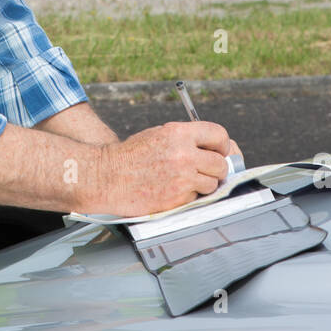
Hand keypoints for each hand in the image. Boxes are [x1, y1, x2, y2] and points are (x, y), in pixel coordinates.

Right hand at [92, 121, 231, 216]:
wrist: (108, 177)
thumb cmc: (130, 156)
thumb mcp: (158, 134)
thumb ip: (185, 139)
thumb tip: (210, 148)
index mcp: (179, 133)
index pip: (218, 135)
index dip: (223, 145)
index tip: (220, 151)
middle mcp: (184, 154)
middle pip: (220, 163)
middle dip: (216, 169)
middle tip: (207, 171)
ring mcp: (182, 177)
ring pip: (212, 183)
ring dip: (204, 184)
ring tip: (185, 181)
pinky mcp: (178, 197)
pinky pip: (196, 197)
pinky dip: (188, 196)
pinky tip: (172, 190)